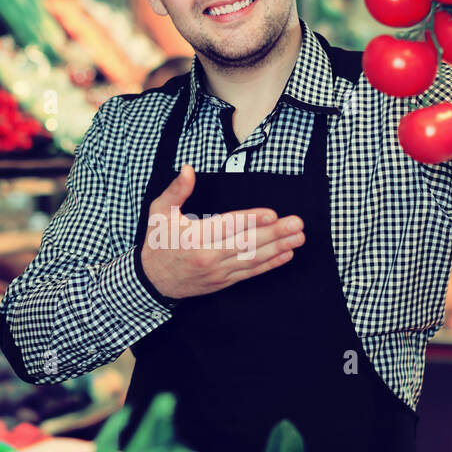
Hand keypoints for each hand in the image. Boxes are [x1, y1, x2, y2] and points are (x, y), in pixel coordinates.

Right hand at [139, 163, 304, 299]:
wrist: (153, 281)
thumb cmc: (157, 242)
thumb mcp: (159, 212)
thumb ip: (176, 190)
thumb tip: (188, 169)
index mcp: (193, 237)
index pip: (227, 226)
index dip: (251, 219)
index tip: (272, 213)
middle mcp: (208, 256)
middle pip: (246, 244)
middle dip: (274, 234)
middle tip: (297, 224)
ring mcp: (218, 272)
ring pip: (252, 259)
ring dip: (278, 248)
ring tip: (298, 237)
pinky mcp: (223, 282)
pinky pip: (250, 272)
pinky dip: (270, 264)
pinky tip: (286, 254)